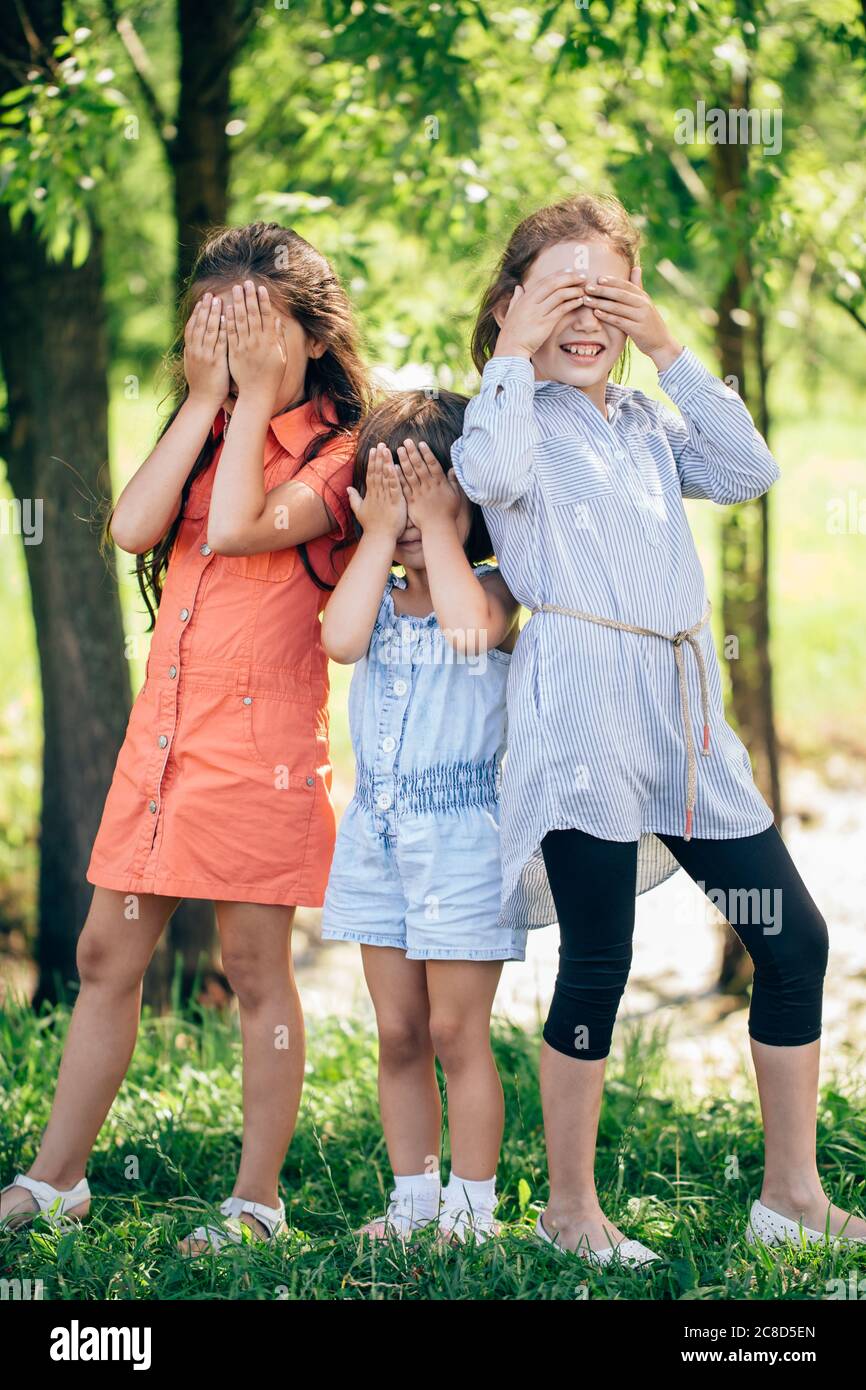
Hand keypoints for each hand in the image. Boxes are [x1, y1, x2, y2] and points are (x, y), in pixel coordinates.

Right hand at [183, 292, 228, 407]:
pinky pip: (219, 342)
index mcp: (191, 350)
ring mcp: (205, 355)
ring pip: (208, 330)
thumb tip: (195, 340)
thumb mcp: (194, 364)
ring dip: (213, 314)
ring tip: (218, 300)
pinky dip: (222, 329)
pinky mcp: (216, 362)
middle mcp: (196, 350)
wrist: (203, 400)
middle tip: (210, 295)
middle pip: (200, 325)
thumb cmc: (202, 384)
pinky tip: (227, 318)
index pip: (192, 327)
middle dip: (205, 309)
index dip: (197, 313)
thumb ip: (195, 351)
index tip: (202, 300)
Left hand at [225, 281, 286, 400]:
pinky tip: (226, 309)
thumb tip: (278, 320)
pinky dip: (228, 320)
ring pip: (241, 321)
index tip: (261, 288)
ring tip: (235, 289)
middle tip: (246, 282)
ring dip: (237, 303)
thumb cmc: (272, 376)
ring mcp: (245, 346)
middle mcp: (257, 341)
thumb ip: (278, 337)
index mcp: (270, 341)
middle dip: (249, 297)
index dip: (264, 301)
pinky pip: (230, 333)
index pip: (267, 316)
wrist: (257, 393)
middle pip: (253, 315)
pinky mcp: (234, 352)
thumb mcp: (281, 357)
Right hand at [347, 443, 407, 539]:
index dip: (372, 461)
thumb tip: (348, 488)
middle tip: (380, 444)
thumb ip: (354, 498)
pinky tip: (395, 466)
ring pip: (385, 477)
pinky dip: (394, 476)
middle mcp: (377, 493)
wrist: (379, 538)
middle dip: (378, 457)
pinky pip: (395, 486)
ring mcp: (386, 497)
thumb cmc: (371, 526)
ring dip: (385, 462)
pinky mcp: (395, 502)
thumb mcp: (359, 511)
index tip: (373, 450)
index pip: (371, 474)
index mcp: (371, 494)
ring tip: (386, 449)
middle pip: (377, 472)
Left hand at [396, 439, 460, 531]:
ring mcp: (418, 492)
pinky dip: (399, 477)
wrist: (438, 528)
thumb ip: (454, 481)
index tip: (421, 443)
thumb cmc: (449, 512)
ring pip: (410, 474)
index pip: (433, 464)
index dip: (426, 453)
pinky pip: (404, 486)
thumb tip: (453, 469)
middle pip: (419, 466)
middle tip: (406, 441)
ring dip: (404, 461)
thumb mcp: (456, 495)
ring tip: (398, 450)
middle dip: (412, 453)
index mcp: (440, 483)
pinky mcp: (411, 500)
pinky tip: (394, 467)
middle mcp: (428, 485)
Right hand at [495, 269, 588, 358]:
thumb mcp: (511, 312)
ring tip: (583, 290)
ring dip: (573, 290)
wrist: (510, 349)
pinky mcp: (545, 323)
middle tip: (582, 277)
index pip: (544, 281)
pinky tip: (579, 301)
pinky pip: (561, 309)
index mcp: (524, 298)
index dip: (559, 274)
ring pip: (559, 295)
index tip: (570, 271)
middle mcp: (531, 302)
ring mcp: (538, 312)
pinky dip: (572, 303)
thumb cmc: (511, 333)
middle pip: (553, 284)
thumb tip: (518, 288)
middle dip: (569, 278)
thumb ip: (516, 299)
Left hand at [581, 268, 681, 369]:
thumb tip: (636, 267)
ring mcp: (641, 317)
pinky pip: (619, 321)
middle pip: (620, 294)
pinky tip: (596, 313)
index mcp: (644, 297)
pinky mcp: (637, 330)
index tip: (598, 279)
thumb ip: (638, 287)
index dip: (612, 281)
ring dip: (600, 303)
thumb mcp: (645, 304)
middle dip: (602, 290)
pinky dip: (607, 316)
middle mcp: (643, 304)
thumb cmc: (649, 323)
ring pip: (618, 307)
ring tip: (587, 300)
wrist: (661, 343)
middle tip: (587, 288)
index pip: (626, 285)